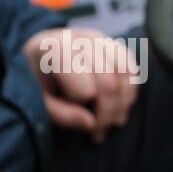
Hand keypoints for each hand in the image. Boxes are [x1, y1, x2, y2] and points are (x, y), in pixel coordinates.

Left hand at [23, 28, 138, 142]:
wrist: (45, 59)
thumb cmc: (43, 84)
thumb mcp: (40, 103)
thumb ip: (61, 115)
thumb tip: (91, 123)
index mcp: (51, 48)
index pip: (83, 87)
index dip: (87, 112)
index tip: (82, 125)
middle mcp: (78, 38)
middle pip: (107, 83)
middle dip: (108, 114)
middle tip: (100, 133)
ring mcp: (99, 39)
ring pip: (124, 76)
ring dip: (122, 105)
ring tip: (113, 123)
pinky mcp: (113, 44)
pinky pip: (132, 70)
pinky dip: (130, 92)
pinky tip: (120, 106)